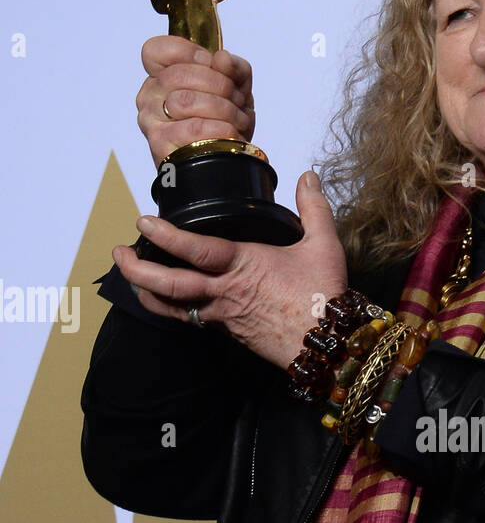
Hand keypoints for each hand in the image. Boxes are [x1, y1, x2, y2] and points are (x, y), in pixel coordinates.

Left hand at [111, 170, 348, 370]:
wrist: (327, 347)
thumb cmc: (323, 297)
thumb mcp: (324, 245)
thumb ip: (313, 207)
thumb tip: (307, 176)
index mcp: (244, 265)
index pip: (195, 249)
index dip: (166, 236)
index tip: (143, 222)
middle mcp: (225, 292)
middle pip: (170, 284)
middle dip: (138, 269)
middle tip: (118, 253)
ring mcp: (222, 315)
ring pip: (173, 306)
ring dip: (146, 291)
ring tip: (130, 276)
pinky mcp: (227, 332)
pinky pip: (189, 319)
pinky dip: (169, 308)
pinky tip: (163, 299)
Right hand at [136, 35, 255, 167]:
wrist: (227, 161)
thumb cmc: (224, 121)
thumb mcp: (236, 88)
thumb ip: (232, 68)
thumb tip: (222, 59)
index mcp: (161, 76)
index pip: (155, 51)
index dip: (187, 52)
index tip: (211, 63)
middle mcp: (150, 97)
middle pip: (178, 74)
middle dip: (219, 83)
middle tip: (237, 99)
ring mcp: (151, 122)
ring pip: (186, 101)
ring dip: (223, 108)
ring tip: (239, 119)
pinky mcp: (161, 146)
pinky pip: (194, 129)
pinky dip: (221, 129)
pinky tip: (232, 134)